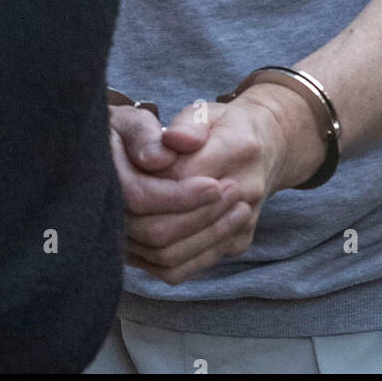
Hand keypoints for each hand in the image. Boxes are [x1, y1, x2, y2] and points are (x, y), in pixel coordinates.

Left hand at [126, 88, 324, 284]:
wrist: (266, 147)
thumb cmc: (224, 126)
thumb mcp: (204, 112)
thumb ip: (186, 126)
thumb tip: (170, 144)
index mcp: (238, 149)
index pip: (179, 177)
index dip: (145, 179)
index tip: (123, 171)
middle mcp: (247, 190)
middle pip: (176, 223)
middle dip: (138, 215)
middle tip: (115, 201)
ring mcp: (244, 223)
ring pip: (178, 253)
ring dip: (141, 243)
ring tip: (121, 221)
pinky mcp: (237, 245)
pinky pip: (188, 267)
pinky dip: (155, 259)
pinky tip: (137, 241)